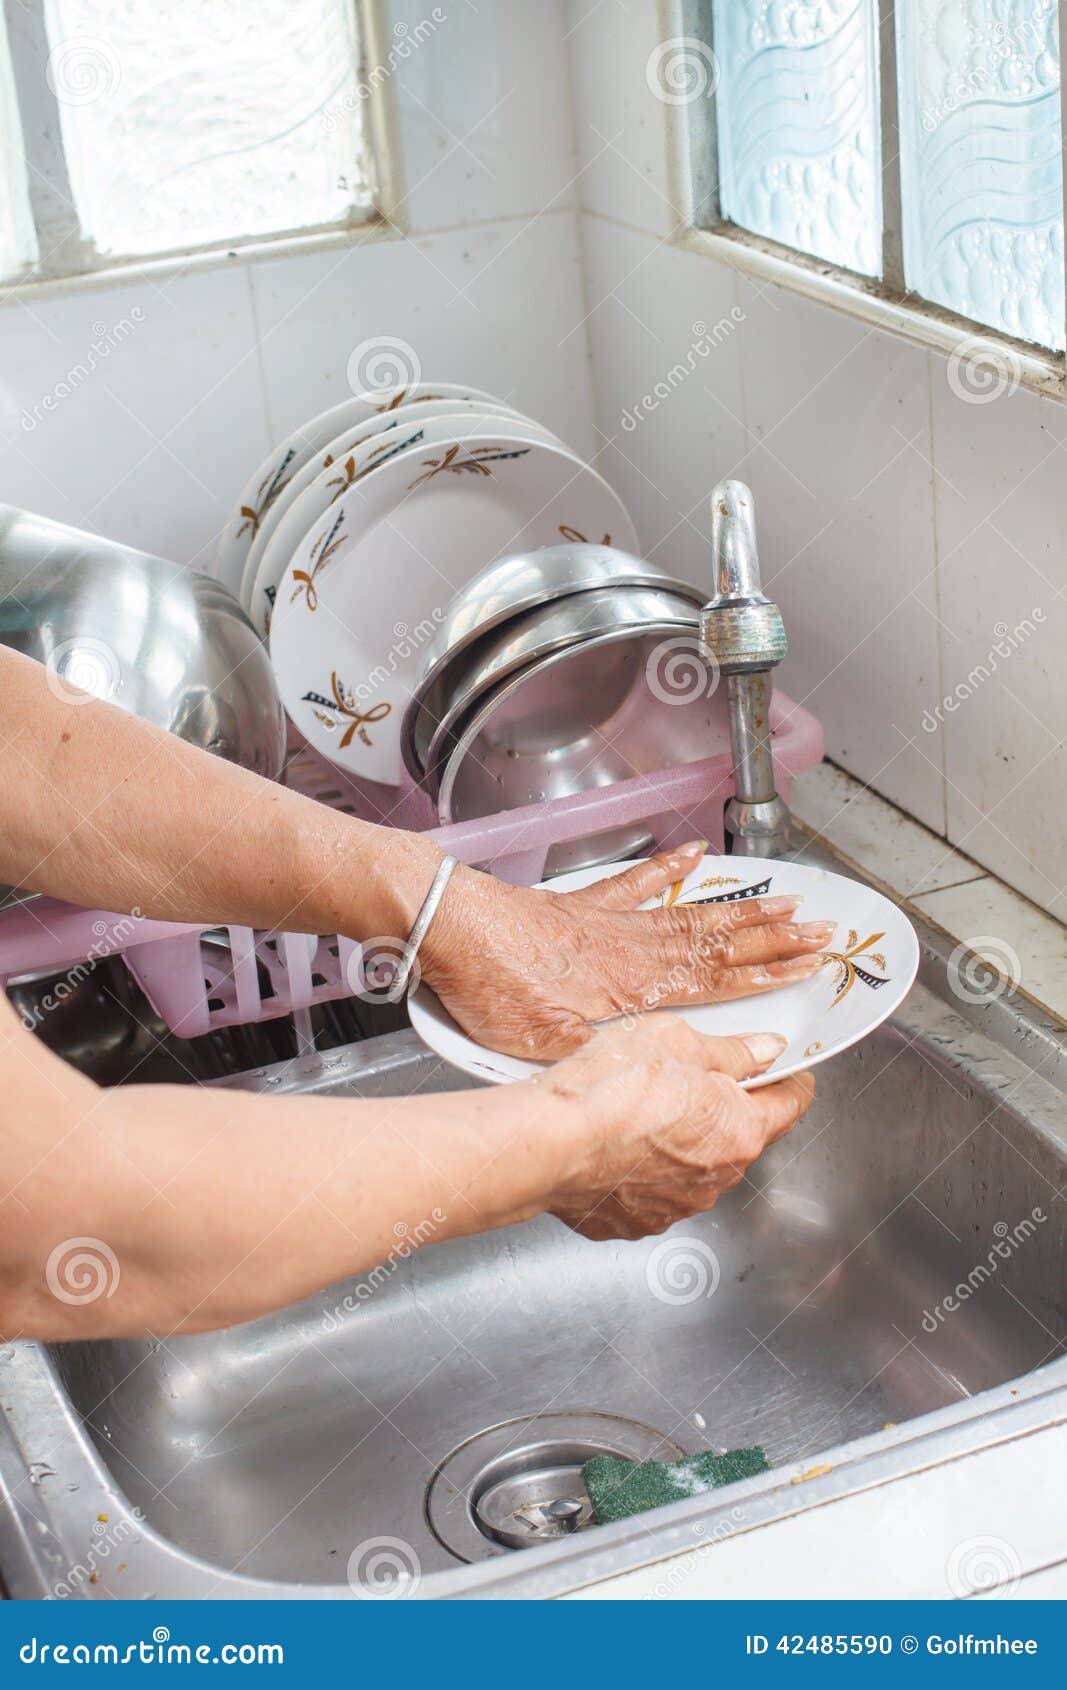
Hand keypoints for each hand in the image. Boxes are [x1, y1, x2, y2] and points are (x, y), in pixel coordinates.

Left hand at [422, 840, 832, 1059]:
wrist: (450, 930)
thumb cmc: (493, 993)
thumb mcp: (550, 1049)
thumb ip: (608, 1058)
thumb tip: (656, 1070)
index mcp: (635, 987)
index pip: (717, 980)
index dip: (767, 976)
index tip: (811, 966)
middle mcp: (634, 947)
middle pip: (718, 942)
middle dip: (773, 940)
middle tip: (821, 931)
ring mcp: (610, 920)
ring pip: (690, 912)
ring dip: (740, 909)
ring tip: (784, 899)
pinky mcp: (581, 904)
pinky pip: (635, 882)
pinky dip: (668, 869)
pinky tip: (694, 856)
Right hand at [536, 1018, 814, 1239]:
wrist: (549, 1142)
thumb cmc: (610, 1089)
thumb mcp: (677, 1041)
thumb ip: (731, 1051)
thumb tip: (764, 1051)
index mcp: (741, 1130)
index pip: (791, 1103)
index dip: (789, 1079)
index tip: (785, 1070)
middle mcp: (717, 1178)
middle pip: (741, 1137)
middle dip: (725, 1110)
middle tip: (690, 1077)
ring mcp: (676, 1207)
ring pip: (696, 1167)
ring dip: (682, 1142)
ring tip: (641, 1109)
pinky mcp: (636, 1222)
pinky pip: (653, 1190)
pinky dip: (643, 1169)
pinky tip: (617, 1143)